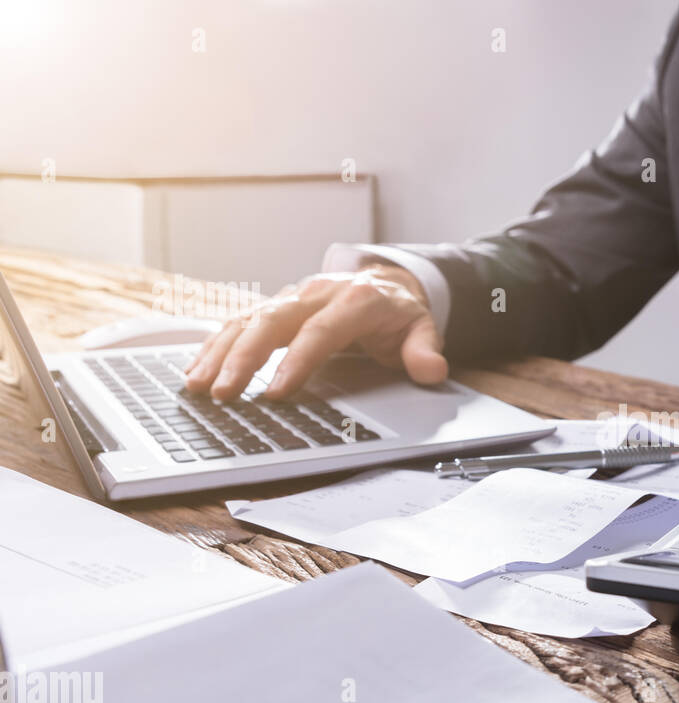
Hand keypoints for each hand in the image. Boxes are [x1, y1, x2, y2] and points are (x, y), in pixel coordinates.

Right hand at [184, 264, 446, 400]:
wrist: (388, 284)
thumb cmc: (401, 315)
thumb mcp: (422, 330)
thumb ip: (425, 350)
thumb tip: (432, 370)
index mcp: (355, 299)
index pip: (321, 330)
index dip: (297, 360)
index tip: (276, 391)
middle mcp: (317, 293)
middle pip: (273, 320)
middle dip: (245, 357)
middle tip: (224, 393)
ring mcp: (292, 298)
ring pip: (249, 319)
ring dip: (220, 352)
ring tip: (199, 386)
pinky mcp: (276, 307)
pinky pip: (240, 322)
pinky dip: (216, 345)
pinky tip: (197, 370)